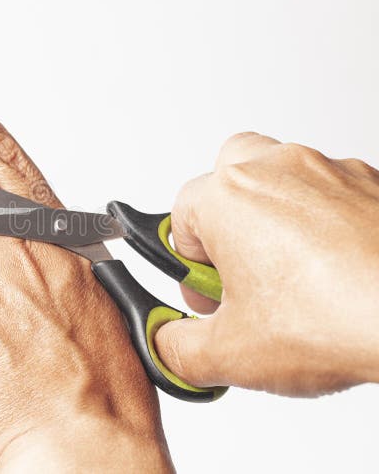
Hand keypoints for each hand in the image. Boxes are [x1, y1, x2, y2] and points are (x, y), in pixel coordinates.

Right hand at [156, 132, 378, 395]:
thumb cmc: (338, 318)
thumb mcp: (230, 354)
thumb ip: (176, 348)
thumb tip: (167, 344)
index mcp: (228, 196)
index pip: (178, 218)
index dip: (187, 265)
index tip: (206, 295)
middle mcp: (276, 169)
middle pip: (228, 175)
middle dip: (225, 220)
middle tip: (239, 270)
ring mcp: (329, 171)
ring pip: (282, 180)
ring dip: (275, 219)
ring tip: (289, 277)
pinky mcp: (372, 186)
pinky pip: (331, 195)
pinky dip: (324, 225)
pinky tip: (332, 274)